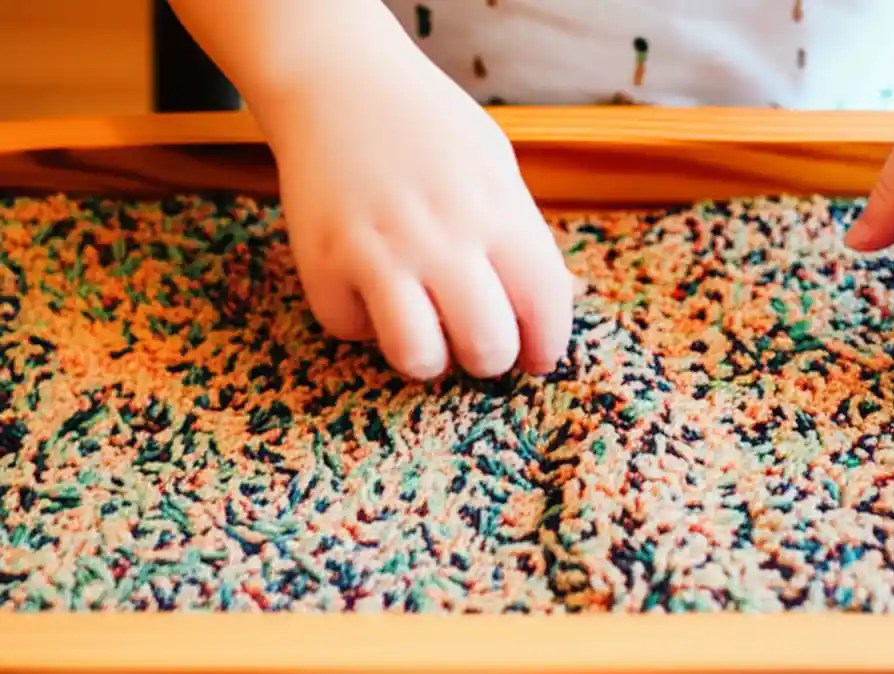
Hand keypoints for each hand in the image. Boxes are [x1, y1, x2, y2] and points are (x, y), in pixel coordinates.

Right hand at [258, 47, 572, 380]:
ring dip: (427, 358)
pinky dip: (360, 321)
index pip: (544, 307)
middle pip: (487, 348)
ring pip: (418, 359)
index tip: (536, 357)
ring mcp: (379, 251)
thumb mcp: (496, 167)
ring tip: (425, 332)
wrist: (338, 80)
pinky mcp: (321, 261)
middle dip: (489, 359)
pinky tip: (367, 287)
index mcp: (499, 211)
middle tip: (476, 342)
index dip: (545, 347)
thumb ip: (525, 236)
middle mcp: (443, 236)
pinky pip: (349, 330)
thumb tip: (558, 302)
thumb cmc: (428, 127)